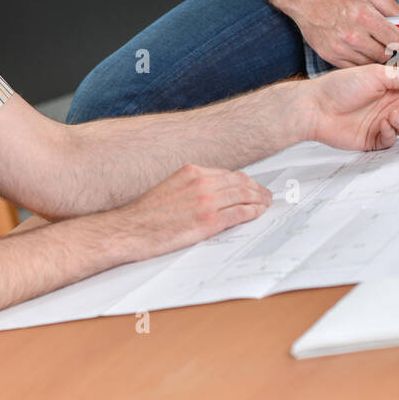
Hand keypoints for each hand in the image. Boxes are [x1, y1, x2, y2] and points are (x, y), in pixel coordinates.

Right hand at [110, 163, 271, 262]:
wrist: (131, 229)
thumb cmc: (146, 214)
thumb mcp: (171, 188)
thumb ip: (192, 187)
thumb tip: (211, 194)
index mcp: (191, 171)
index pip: (227, 174)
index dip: (243, 180)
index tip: (251, 186)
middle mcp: (201, 182)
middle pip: (239, 182)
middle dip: (256, 188)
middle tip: (266, 194)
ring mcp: (206, 201)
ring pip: (243, 195)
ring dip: (259, 199)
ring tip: (267, 204)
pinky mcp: (208, 221)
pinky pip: (239, 213)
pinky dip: (252, 212)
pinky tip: (258, 214)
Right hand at [279, 0, 398, 68]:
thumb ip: (394, 8)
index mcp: (365, 16)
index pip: (398, 42)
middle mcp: (353, 35)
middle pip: (386, 56)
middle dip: (392, 51)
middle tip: (390, 44)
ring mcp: (341, 48)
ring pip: (371, 64)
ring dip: (376, 57)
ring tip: (372, 43)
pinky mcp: (330, 56)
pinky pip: (355, 68)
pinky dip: (361, 61)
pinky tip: (359, 49)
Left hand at [299, 63, 398, 150]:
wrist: (316, 108)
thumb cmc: (340, 86)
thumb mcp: (377, 75)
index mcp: (392, 84)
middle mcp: (390, 102)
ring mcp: (383, 120)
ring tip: (393, 115)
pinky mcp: (375, 138)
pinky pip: (393, 139)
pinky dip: (392, 132)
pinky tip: (383, 125)